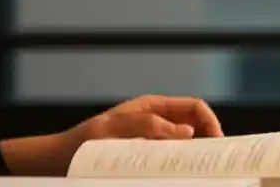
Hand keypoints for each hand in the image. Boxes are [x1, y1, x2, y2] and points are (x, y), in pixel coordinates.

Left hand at [45, 94, 223, 171]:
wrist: (62, 159)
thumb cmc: (83, 142)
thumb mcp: (113, 129)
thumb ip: (147, 125)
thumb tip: (186, 131)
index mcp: (151, 106)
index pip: (194, 107)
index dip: (211, 122)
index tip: (218, 143)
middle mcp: (155, 120)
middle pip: (196, 125)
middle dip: (210, 138)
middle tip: (217, 160)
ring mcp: (152, 138)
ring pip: (187, 143)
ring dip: (197, 153)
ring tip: (202, 168)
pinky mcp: (146, 155)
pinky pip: (171, 157)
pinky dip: (181, 164)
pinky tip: (182, 174)